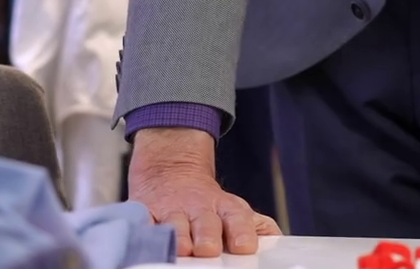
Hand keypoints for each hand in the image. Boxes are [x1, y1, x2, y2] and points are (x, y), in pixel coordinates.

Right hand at [129, 126, 280, 256]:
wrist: (170, 171)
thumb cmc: (206, 203)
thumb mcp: (234, 209)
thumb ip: (255, 225)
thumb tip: (276, 242)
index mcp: (226, 208)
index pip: (238, 218)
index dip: (242, 231)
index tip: (245, 246)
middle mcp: (199, 209)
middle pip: (205, 222)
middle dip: (207, 236)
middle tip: (209, 249)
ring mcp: (171, 210)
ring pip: (174, 224)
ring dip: (177, 236)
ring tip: (182, 248)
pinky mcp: (145, 212)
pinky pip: (143, 221)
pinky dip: (144, 229)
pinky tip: (146, 236)